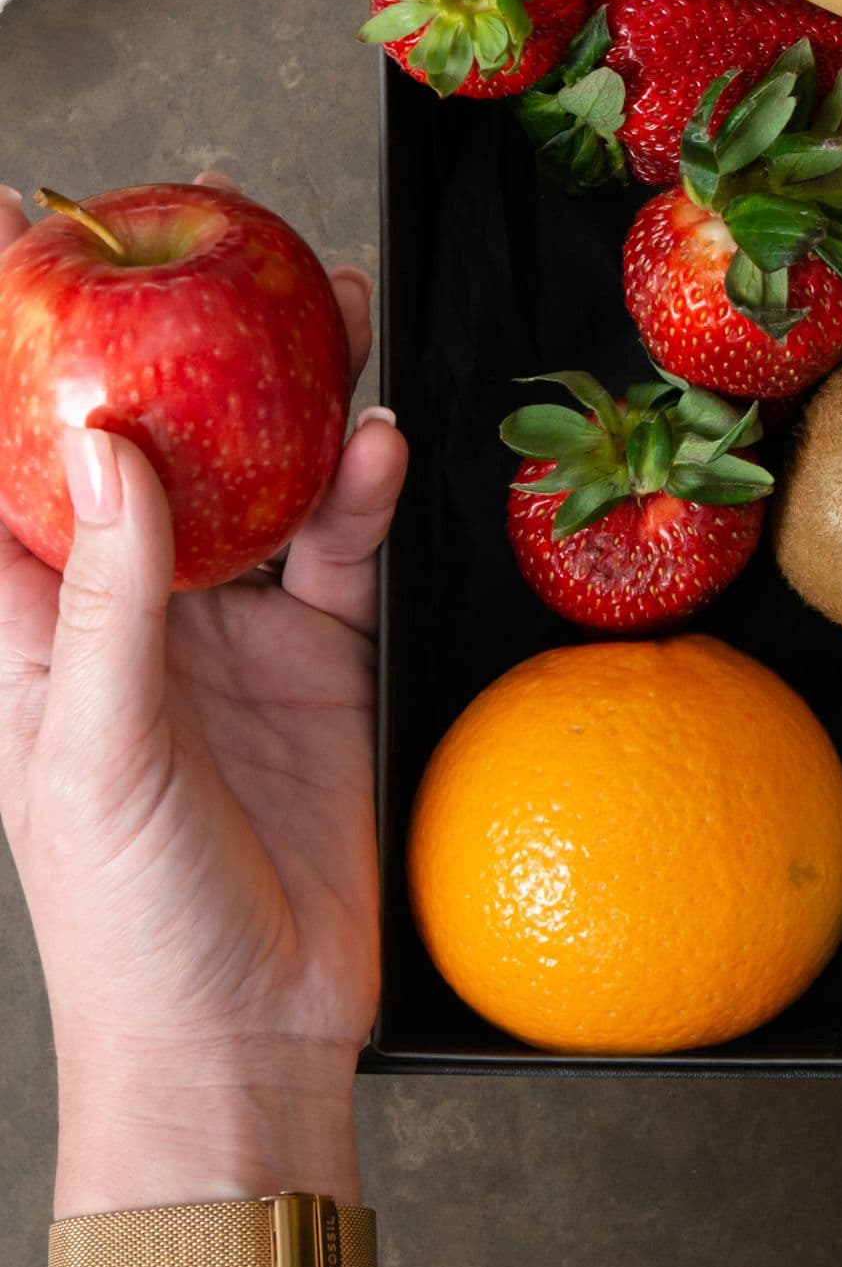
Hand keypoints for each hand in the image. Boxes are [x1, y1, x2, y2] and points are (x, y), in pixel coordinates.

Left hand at [0, 178, 402, 1266]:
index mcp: (31, 628)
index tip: (29, 235)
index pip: (7, 467)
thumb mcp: (89, 751)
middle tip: (220, 237)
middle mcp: (128, 610)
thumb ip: (107, 596)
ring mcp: (229, 628)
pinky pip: (343, 544)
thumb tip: (107, 444)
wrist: (247, 1032)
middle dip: (184, 340)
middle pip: (156, 441)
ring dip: (296, 394)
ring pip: (262, 473)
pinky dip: (363, 489)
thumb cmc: (125, 918)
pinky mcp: (322, 654)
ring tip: (334, 312)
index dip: (12, 355)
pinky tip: (380, 443)